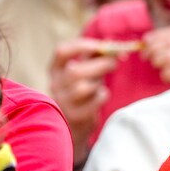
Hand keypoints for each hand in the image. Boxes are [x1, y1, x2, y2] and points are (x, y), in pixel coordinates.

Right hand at [50, 38, 118, 163]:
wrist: (73, 127)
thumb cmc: (81, 94)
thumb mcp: (83, 74)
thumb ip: (93, 59)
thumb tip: (112, 43)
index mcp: (55, 71)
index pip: (61, 52)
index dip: (81, 45)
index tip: (100, 46)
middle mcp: (55, 86)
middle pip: (74, 71)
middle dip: (99, 64)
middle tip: (114, 62)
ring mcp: (63, 103)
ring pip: (82, 88)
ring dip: (98, 83)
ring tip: (102, 84)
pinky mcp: (75, 117)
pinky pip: (93, 102)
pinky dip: (101, 96)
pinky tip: (101, 96)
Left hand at [142, 24, 169, 86]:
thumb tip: (148, 39)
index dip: (160, 35)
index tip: (146, 40)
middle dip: (153, 47)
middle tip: (145, 55)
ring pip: (168, 56)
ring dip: (157, 60)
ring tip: (156, 65)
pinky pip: (169, 72)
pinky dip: (164, 74)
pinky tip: (168, 78)